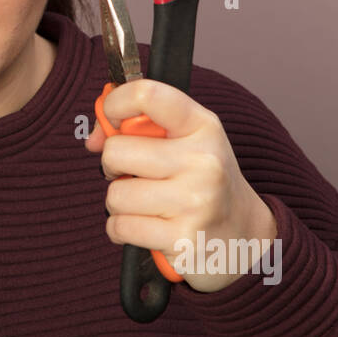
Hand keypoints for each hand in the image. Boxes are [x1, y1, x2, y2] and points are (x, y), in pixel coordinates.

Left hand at [85, 78, 276, 292]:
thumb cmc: (202, 181)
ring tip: (146, 204)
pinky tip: (146, 227)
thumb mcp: (185, 141)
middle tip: (133, 174)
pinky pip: (120, 227)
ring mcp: (195, 203)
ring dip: (119, 203)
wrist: (244, 234)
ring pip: (115, 195)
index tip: (111, 116)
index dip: (116, 102)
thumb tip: (93, 138)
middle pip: (117, 152)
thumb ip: (139, 127)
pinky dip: (122, 229)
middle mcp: (203, 162)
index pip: (148, 95)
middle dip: (113, 165)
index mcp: (202, 127)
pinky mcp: (182, 241)